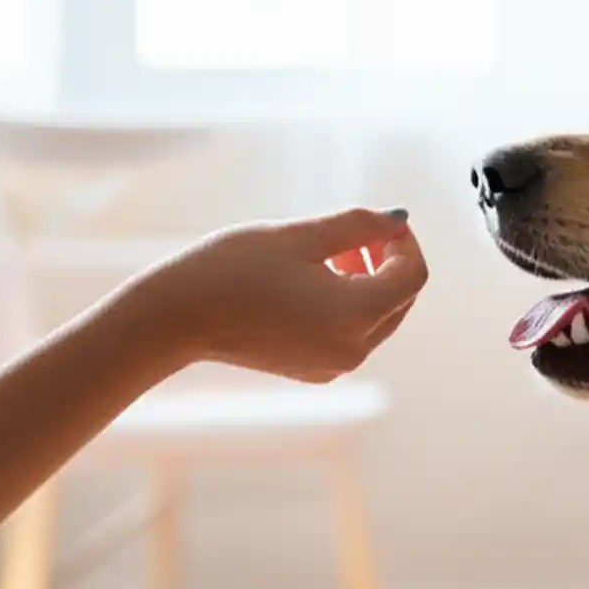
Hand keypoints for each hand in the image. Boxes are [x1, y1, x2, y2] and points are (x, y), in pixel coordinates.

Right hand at [124, 207, 427, 382]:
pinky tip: (312, 284)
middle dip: (387, 262)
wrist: (176, 318)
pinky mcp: (314, 370)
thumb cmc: (233, 270)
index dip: (404, 241)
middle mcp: (353, 350)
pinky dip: (347, 305)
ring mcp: (334, 365)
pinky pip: (352, 335)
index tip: (380, 221)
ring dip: (367, 282)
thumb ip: (358, 224)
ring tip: (328, 254)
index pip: (413, 276)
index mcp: (355, 315)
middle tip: (351, 235)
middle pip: (400, 300)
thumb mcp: (301, 236)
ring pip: (378, 318)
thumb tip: (398, 217)